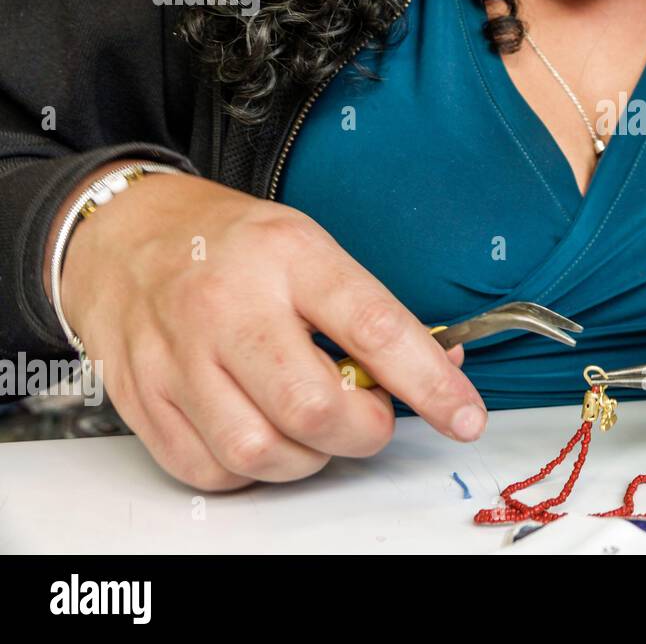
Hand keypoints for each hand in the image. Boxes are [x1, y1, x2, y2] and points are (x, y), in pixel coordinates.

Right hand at [53, 164, 486, 490]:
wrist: (122, 235)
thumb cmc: (231, 244)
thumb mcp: (311, 245)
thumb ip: (373, 310)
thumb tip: (444, 366)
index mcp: (289, 256)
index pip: (375, 328)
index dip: (430, 384)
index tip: (465, 416)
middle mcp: (230, 305)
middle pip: (313, 408)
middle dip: (364, 432)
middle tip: (370, 419)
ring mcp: (178, 355)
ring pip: (260, 451)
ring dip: (307, 457)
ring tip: (312, 427)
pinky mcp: (142, 397)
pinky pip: (209, 469)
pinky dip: (251, 469)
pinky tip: (260, 432)